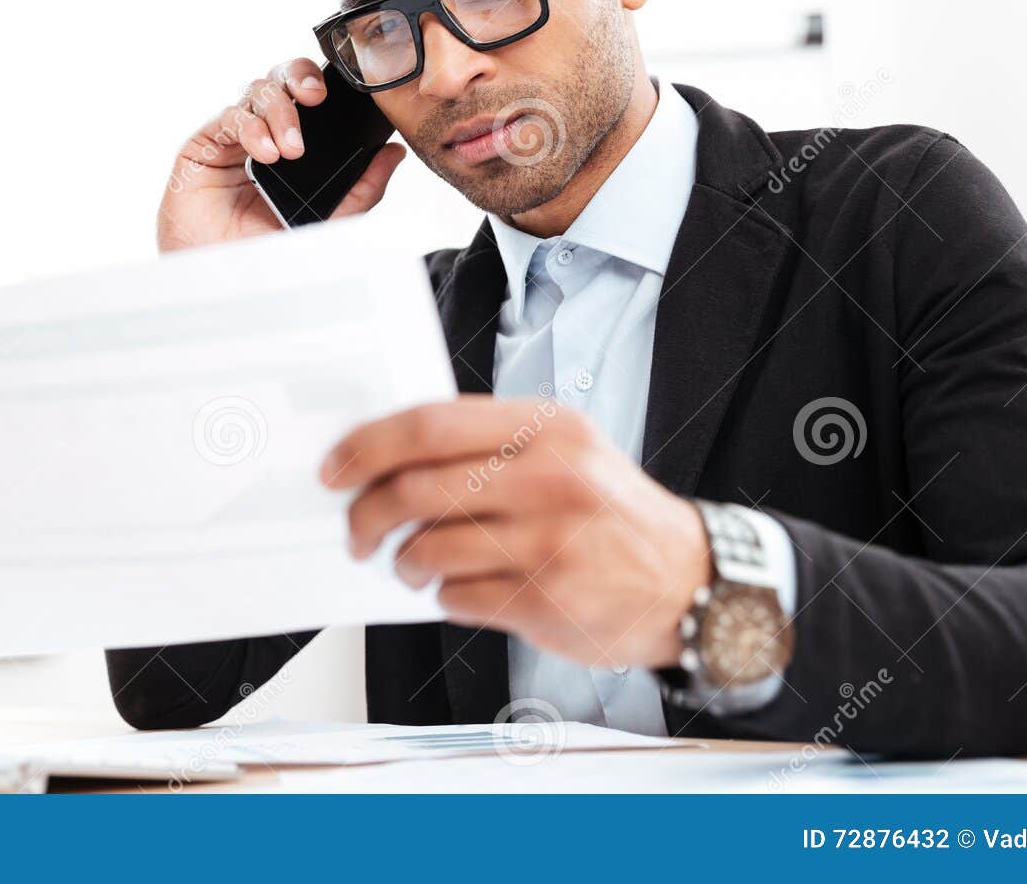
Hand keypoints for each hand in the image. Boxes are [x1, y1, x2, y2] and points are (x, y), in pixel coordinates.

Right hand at [157, 57, 406, 252]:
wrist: (229, 282)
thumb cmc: (271, 254)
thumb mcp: (330, 221)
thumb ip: (363, 188)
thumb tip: (395, 153)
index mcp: (294, 146)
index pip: (307, 97)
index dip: (321, 83)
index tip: (342, 94)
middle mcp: (263, 134)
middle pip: (282, 79)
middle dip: (300, 77)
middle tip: (316, 98)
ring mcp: (233, 138)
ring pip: (258, 91)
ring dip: (280, 112)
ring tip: (291, 150)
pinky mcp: (204, 146)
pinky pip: (230, 117)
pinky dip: (250, 129)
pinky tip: (265, 154)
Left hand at [321, 397, 711, 668]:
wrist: (690, 582)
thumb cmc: (612, 514)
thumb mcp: (567, 450)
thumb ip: (488, 444)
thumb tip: (389, 457)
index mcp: (548, 428)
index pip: (430, 426)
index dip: (368, 446)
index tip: (336, 467)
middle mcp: (551, 478)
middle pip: (416, 490)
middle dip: (367, 514)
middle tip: (357, 531)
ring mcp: (550, 542)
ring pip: (428, 550)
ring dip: (405, 563)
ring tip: (414, 564)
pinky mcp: (546, 600)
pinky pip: (456, 598)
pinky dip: (444, 597)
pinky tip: (464, 588)